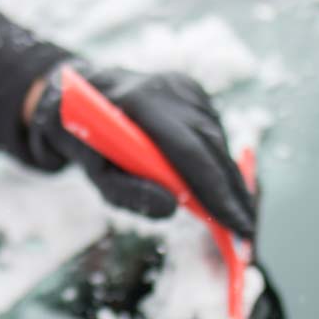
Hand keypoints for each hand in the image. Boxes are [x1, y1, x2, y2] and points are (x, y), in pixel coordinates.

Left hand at [26, 64, 256, 238]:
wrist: (72, 91)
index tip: (238, 226)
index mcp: (140, 102)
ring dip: (227, 179)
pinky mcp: (191, 90)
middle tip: (246, 233)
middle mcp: (168, 88)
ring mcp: (183, 86)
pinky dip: (215, 161)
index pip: (190, 152)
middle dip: (232, 193)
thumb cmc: (79, 134)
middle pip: (212, 146)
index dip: (217, 192)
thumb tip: (172, 209)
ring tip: (237, 216)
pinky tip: (217, 186)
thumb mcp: (90, 169)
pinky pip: (212, 131)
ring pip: (217, 139)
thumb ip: (126, 191)